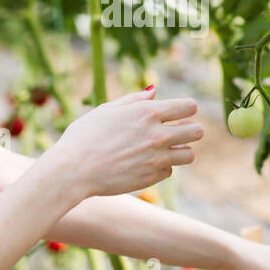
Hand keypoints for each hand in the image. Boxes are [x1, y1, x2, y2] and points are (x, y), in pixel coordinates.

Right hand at [44, 89, 201, 199]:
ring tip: (163, 150)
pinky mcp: (152, 178)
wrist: (73, 170)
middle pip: (197, 131)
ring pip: (189, 155)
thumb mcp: (106, 110)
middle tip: (177, 132)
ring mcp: (156, 158)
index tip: (178, 113)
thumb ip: (134, 100)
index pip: (189, 106)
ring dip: (180, 151)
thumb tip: (154, 92)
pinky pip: (169, 171)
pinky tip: (144, 164)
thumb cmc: (84, 136)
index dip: (186, 109)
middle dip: (190, 130)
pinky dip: (161, 167)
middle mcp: (157, 135)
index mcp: (147, 113)